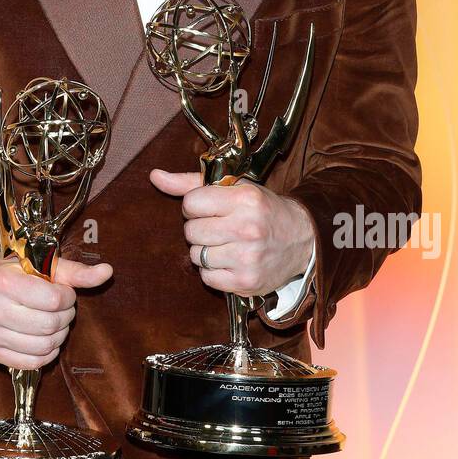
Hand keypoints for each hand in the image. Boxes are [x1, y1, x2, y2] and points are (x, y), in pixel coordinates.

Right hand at [0, 247, 112, 368]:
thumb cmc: (14, 272)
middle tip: (62, 309)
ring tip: (55, 323)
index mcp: (3, 282)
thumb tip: (107, 272)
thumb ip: (75, 272)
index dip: (68, 298)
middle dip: (65, 317)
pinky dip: (47, 354)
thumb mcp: (41, 265)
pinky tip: (45, 338)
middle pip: (49, 325)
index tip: (64, 293)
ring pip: (43, 347)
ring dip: (59, 336)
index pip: (53, 300)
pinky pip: (32, 363)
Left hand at [148, 169, 313, 298]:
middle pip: (191, 231)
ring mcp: (247, 258)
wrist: (303, 240)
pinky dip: (213, 271)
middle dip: (199, 229)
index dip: (195, 206)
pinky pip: (206, 277)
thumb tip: (154, 176)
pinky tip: (230, 261)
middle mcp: (247, 228)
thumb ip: (191, 182)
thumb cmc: (263, 210)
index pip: (191, 203)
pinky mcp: (246, 282)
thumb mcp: (235, 187)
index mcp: (245, 199)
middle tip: (219, 227)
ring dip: (206, 251)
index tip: (210, 208)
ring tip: (226, 244)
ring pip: (196, 255)